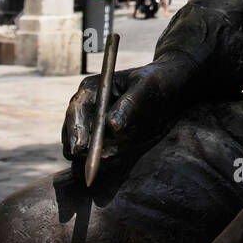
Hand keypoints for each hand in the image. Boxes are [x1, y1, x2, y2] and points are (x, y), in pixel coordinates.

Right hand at [61, 55, 193, 164]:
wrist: (170, 90)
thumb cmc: (156, 80)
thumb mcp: (145, 85)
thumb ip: (129, 104)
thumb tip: (112, 127)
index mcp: (91, 91)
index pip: (74, 112)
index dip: (74, 131)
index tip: (80, 149)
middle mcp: (87, 112)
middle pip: (72, 137)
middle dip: (84, 151)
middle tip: (103, 160)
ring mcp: (94, 129)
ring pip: (85, 153)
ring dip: (100, 157)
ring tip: (128, 148)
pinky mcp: (106, 144)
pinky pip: (101, 159)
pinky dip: (111, 161)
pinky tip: (130, 152)